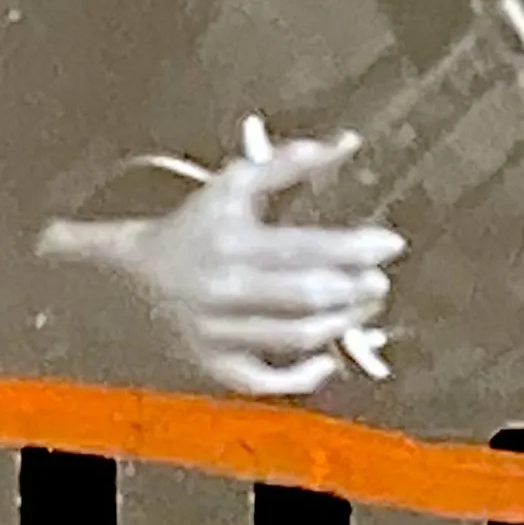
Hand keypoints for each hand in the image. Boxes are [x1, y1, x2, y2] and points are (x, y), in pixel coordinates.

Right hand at [104, 133, 404, 396]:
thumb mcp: (236, 183)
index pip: (305, 248)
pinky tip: (326, 360)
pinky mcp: (210, 365)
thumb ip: (290, 163)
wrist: (132, 275)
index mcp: (232, 241)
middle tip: (381, 281)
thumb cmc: (196, 224)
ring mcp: (215, 332)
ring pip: (292, 337)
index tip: (390, 244)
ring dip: (340, 324)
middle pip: (305, 296)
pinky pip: (260, 381)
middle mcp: (223, 289)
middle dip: (354, 289)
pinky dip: (298, 377)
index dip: (354, 248)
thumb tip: (347, 143)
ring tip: (365, 307)